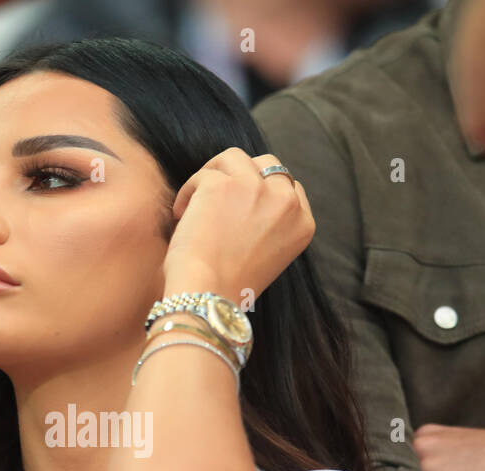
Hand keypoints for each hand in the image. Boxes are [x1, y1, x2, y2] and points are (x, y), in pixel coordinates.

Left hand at [161, 147, 314, 301]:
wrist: (208, 298)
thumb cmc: (228, 287)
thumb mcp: (266, 254)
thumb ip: (268, 223)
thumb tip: (244, 195)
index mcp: (303, 224)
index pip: (290, 186)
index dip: (261, 191)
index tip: (238, 206)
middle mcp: (287, 203)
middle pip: (267, 164)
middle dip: (240, 177)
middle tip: (214, 200)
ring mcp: (259, 189)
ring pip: (234, 159)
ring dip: (212, 177)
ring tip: (195, 207)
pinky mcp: (225, 183)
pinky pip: (203, 175)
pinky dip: (188, 193)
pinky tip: (181, 217)